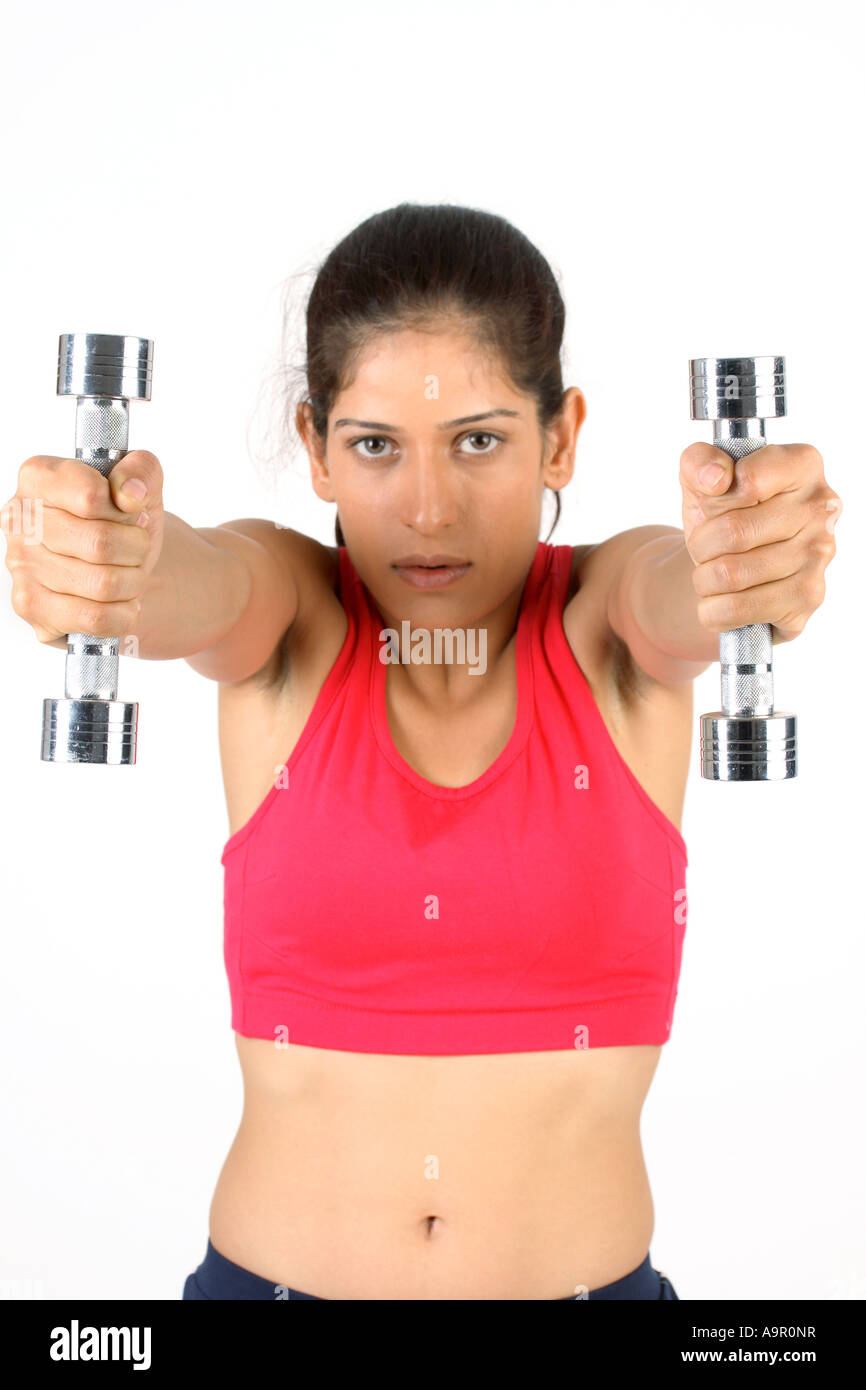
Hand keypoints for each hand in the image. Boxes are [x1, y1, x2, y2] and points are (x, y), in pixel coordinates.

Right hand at [1, 449, 164, 647]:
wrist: (121, 566)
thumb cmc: (124, 522)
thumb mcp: (142, 486)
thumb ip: (142, 471)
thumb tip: (130, 494)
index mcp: (39, 477)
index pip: (92, 497)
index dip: (126, 511)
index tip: (130, 513)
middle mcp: (19, 520)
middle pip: (100, 543)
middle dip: (136, 549)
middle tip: (135, 547)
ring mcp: (20, 566)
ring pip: (101, 584)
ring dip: (132, 581)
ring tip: (128, 573)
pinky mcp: (31, 607)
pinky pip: (94, 618)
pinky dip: (123, 613)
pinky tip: (120, 601)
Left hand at [679, 441, 840, 643]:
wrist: (731, 563)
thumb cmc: (722, 514)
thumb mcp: (702, 479)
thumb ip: (699, 462)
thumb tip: (715, 478)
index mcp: (802, 465)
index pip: (747, 480)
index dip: (713, 500)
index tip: (715, 505)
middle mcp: (820, 508)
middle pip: (733, 532)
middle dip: (701, 545)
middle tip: (705, 547)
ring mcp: (818, 555)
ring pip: (731, 574)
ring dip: (704, 579)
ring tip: (712, 573)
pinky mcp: (807, 597)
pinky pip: (737, 609)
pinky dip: (713, 609)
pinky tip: (723, 599)